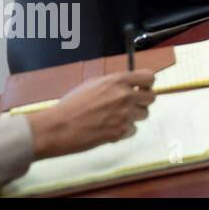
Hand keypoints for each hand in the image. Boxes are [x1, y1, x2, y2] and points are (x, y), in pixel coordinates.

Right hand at [26, 71, 156, 158]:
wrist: (57, 128)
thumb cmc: (71, 105)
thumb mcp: (92, 84)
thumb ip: (114, 83)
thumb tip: (129, 85)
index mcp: (118, 81)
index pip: (149, 77)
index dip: (146, 84)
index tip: (141, 89)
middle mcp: (125, 96)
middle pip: (151, 98)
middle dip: (142, 102)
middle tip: (129, 106)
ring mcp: (125, 115)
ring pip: (144, 115)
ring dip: (133, 117)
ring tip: (115, 118)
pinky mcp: (121, 132)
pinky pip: (133, 130)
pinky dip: (124, 131)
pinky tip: (110, 129)